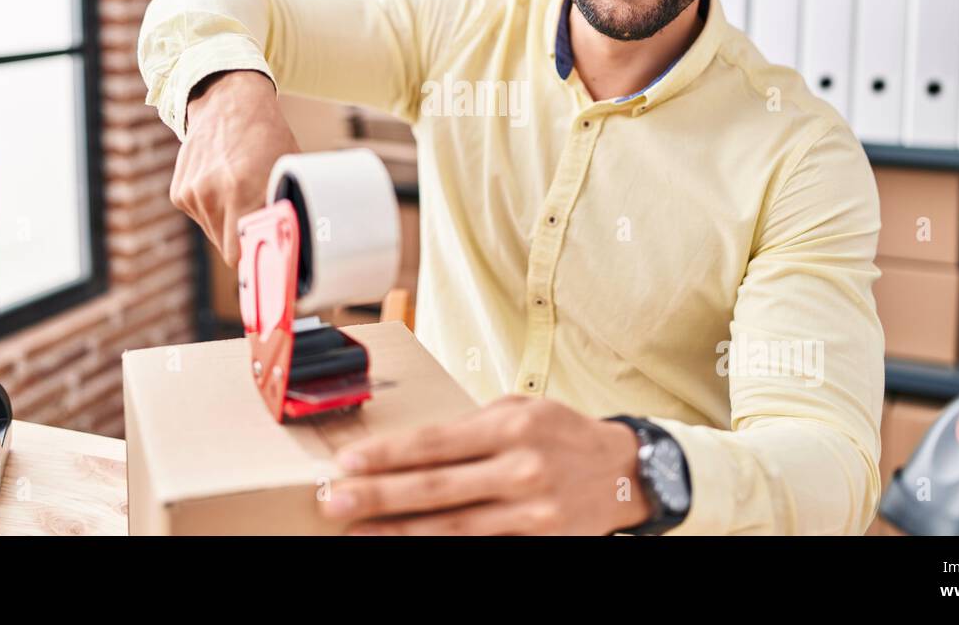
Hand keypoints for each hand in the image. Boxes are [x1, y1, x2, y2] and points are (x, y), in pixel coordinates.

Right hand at [169, 70, 299, 265]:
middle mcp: (211, 194)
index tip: (271, 265)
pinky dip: (215, 211)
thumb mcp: (286, 169)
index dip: (258, 260)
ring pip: (216, 235)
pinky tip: (225, 186)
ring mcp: (191, 194)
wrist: (227, 102)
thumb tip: (299, 246)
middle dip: (247, 243)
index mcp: (242, 189)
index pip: (242, 254)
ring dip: (230, 226)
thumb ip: (286, 207)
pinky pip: (202, 219)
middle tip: (263, 223)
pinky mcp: (178, 193)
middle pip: (229, 251)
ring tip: (242, 194)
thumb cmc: (267, 136)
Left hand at [318, 395, 652, 534]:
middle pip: (437, 489)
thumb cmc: (562, 434)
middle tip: (333, 502)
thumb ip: (469, 427)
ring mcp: (533, 514)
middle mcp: (522, 470)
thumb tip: (407, 446)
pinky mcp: (541, 544)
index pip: (437, 443)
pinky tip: (407, 546)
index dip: (388, 454)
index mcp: (513, 427)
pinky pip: (481, 549)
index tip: (347, 462)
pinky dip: (443, 549)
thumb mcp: (520, 410)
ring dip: (398, 532)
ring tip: (357, 533)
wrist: (625, 472)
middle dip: (379, 497)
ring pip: (453, 529)